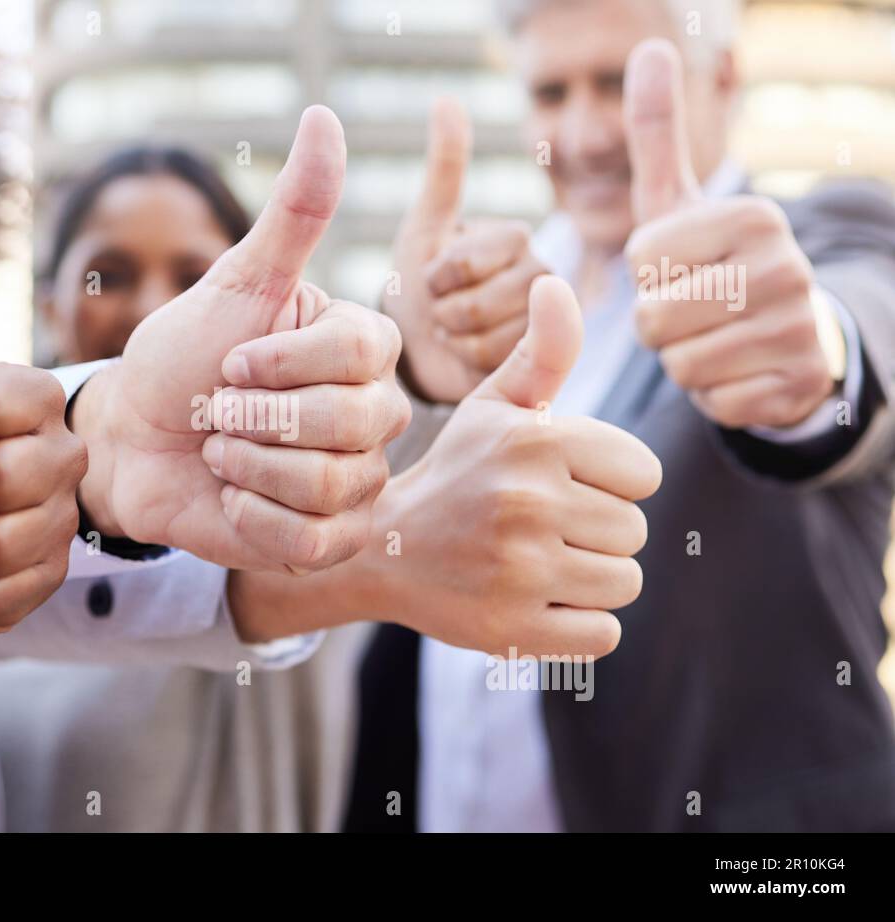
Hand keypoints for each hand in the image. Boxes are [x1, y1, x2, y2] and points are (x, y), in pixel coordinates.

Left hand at [73, 106, 410, 572]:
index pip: (363, 354)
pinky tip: (231, 496)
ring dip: (248, 467)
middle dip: (256, 418)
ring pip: (329, 483)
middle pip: (351, 423)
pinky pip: (314, 539)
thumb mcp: (235, 284)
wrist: (134, 439)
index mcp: (363, 347)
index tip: (231, 359)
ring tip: (219, 452)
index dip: (283, 361)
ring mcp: (357, 479)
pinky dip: (253, 517)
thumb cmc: (182, 356)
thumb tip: (327, 118)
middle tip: (217, 411)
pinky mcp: (330, 538)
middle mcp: (373, 412)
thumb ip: (293, 214)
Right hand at [230, 276, 661, 656]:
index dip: (609, 482)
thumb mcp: (494, 407)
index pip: (644, 475)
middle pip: (635, 532)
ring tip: (537, 564)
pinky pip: (604, 634)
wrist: (382, 550)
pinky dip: (578, 625)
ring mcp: (521, 570)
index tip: (560, 484)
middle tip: (540, 529)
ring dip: (591, 579)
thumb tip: (557, 281)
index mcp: (534, 441)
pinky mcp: (514, 628)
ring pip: (624, 583)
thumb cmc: (457, 472)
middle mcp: (528, 502)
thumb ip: (543, 350)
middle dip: (597, 532)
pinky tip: (534, 602)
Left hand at [386, 97, 547, 403]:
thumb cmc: (418, 280)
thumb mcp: (424, 227)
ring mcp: (545, 321)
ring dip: (454, 336)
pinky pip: (496, 363)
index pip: (469, 260)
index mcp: (514, 236)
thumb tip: (447, 99)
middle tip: (440, 308)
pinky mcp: (541, 359)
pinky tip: (465, 352)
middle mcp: (542, 273)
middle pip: (482, 301)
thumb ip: (444, 171)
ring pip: (490, 334)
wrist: (420, 344)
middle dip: (443, 310)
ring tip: (451, 329)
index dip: (437, 276)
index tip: (431, 276)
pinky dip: (468, 360)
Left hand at [625, 39, 835, 429]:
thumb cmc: (709, 263)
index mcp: (752, 216)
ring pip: (680, 365)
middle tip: (691, 311)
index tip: (679, 267)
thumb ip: (658, 134)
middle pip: (654, 319)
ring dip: (681, 361)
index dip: (646, 274)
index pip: (642, 261)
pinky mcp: (799, 382)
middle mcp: (786, 265)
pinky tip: (737, 370)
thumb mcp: (678, 201)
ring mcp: (799, 326)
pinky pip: (712, 402)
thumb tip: (650, 48)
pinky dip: (712, 395)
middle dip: (657, 325)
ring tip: (711, 338)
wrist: (786, 330)